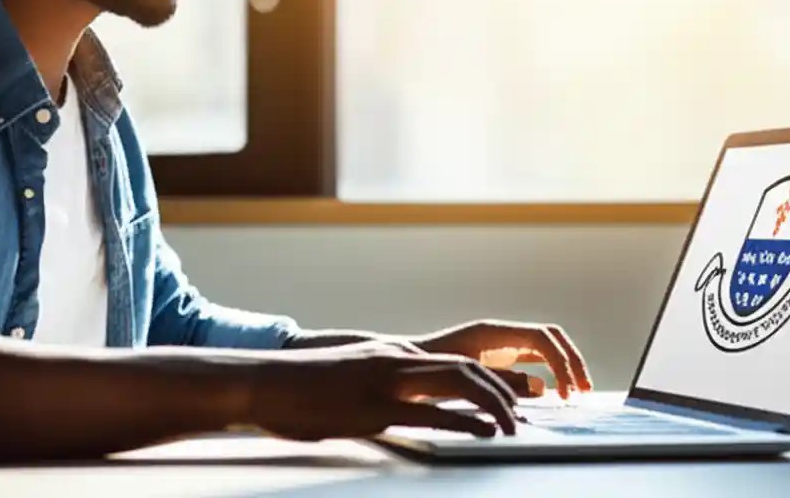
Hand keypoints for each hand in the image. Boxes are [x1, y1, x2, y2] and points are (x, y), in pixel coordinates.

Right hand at [247, 342, 523, 440]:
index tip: (516, 400)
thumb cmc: (304, 389)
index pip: (457, 362)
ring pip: (456, 383)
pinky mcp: (372, 409)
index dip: (491, 380)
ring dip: (493, 404)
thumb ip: (385, 390)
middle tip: (523, 414)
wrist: (266, 382)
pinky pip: (429, 413)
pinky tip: (483, 433)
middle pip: (466, 369)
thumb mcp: (354, 382)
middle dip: (503, 390)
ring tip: (513, 426)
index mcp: (394, 355)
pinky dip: (463, 421)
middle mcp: (397, 361)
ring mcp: (386, 383)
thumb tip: (408, 408)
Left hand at [412, 320, 592, 398]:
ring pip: (544, 346)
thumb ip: (504, 380)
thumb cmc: (428, 370)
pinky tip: (552, 392)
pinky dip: (548, 371)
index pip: (543, 338)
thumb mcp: (466, 377)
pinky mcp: (497, 355)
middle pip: (550, 337)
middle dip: (572, 361)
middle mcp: (500, 333)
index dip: (562, 362)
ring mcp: (500, 342)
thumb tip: (540, 386)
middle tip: (584, 390)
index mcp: (494, 332)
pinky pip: (532, 357)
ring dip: (563, 365)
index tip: (569, 390)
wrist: (403, 364)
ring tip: (575, 392)